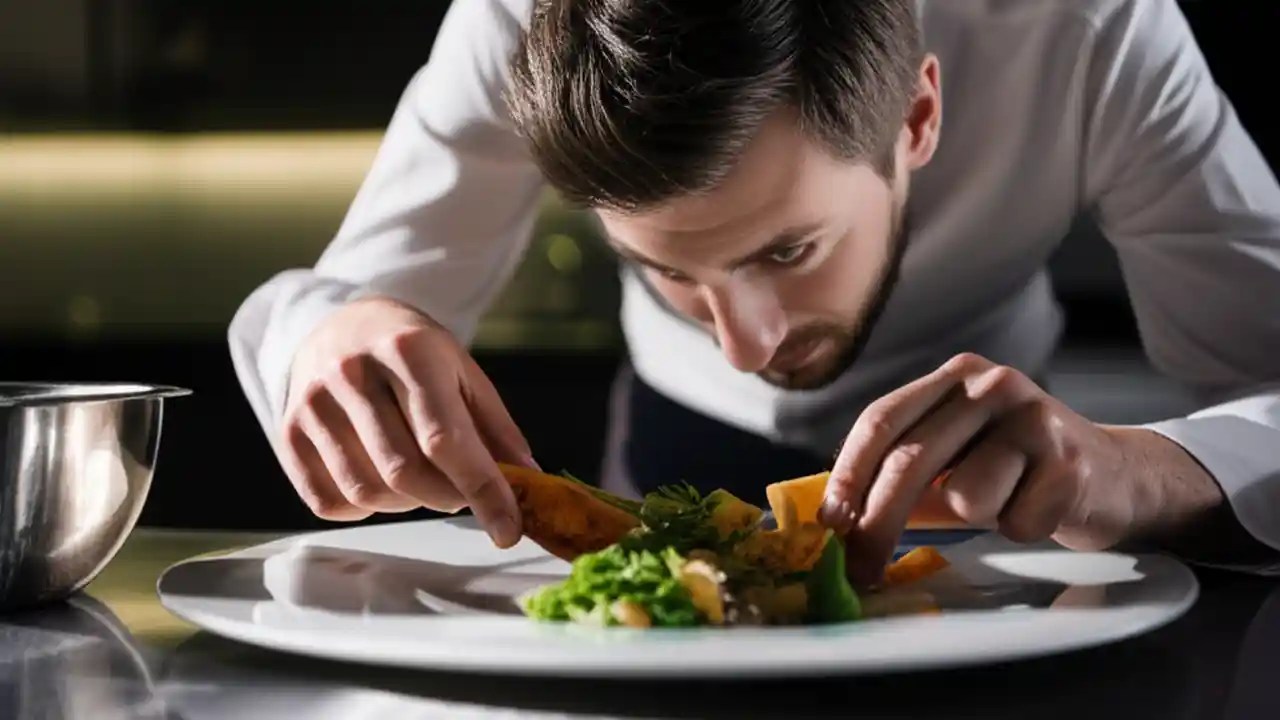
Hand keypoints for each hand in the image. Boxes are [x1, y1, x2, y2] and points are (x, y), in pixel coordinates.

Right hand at [280, 295, 534, 546]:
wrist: (341, 324)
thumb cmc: (413, 354)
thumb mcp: (463, 372)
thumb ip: (496, 429)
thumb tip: (528, 483)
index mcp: (408, 351)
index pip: (446, 439)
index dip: (483, 491)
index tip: (507, 530)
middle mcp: (352, 373)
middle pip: (404, 472)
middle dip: (446, 498)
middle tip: (461, 492)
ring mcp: (313, 403)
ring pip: (367, 493)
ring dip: (406, 504)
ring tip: (420, 479)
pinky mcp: (287, 432)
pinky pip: (329, 503)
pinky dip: (365, 509)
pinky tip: (380, 480)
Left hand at [819, 353, 1223, 585]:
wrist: (1119, 475)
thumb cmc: (1019, 470)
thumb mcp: (957, 459)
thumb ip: (905, 476)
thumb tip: (840, 520)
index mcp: (953, 378)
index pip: (881, 421)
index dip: (848, 474)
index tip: (829, 522)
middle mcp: (991, 385)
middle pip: (910, 460)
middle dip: (878, 523)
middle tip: (861, 567)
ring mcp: (1034, 417)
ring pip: (963, 497)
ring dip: (976, 519)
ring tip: (1006, 502)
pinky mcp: (1071, 460)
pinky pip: (1013, 521)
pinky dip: (1020, 529)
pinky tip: (1041, 507)